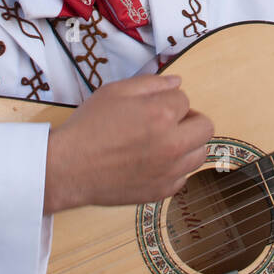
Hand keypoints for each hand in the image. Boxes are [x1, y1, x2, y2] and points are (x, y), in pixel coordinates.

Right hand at [43, 74, 213, 212]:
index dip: (169, 99)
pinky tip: (154, 162)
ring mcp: (169, 171)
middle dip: (189, 120)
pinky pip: (184, 176)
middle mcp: (172, 144)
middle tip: (168, 122)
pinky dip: (174, 169)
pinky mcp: (162, 191)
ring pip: (200, 153)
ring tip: (162, 142)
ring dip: (187, 144)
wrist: (68, 168)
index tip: (154, 105)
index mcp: (162, 114)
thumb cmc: (88, 128)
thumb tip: (176, 82)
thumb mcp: (115, 91)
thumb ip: (150, 83)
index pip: (186, 99)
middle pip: (205, 127)